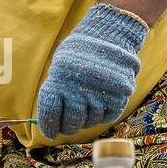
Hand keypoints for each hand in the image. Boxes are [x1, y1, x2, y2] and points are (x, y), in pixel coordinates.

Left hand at [34, 2, 148, 140]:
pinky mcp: (117, 99)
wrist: (109, 35)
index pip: (50, 115)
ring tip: (87, 104)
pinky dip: (103, 114)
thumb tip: (50, 120)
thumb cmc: (81, 51)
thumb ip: (55, 91)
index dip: (48, 127)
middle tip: (69, 123)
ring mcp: (98, 96)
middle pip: (70, 125)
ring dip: (87, 118)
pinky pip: (107, 117)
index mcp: (58, 83)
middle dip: (68, 127)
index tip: (50, 132)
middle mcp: (77, 92)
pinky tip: (100, 101)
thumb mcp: (60, 66)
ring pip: (89, 122)